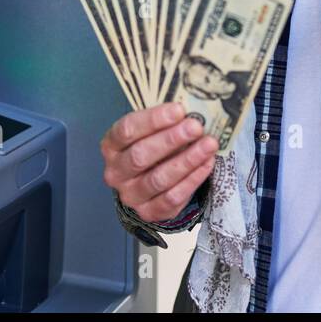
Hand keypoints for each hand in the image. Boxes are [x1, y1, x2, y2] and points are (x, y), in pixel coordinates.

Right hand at [101, 102, 217, 222]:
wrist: (149, 182)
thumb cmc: (152, 146)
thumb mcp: (151, 131)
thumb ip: (165, 121)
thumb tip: (191, 110)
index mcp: (111, 146)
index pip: (127, 130)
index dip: (153, 119)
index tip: (179, 110)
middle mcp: (116, 172)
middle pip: (141, 155)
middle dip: (171, 140)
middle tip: (196, 127)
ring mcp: (131, 195)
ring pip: (159, 179)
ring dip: (187, 160)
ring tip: (209, 145)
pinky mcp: (149, 212)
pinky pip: (172, 197)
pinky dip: (193, 179)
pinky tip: (207, 163)